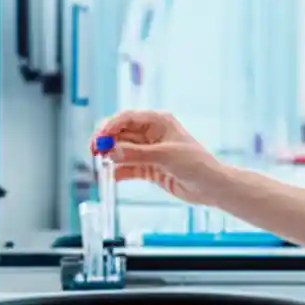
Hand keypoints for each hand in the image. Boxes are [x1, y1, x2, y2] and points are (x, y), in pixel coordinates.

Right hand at [92, 110, 225, 205]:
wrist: (211, 186)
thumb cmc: (196, 164)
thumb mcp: (165, 156)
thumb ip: (137, 154)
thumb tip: (112, 152)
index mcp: (159, 122)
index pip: (128, 118)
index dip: (110, 125)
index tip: (99, 137)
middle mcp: (152, 134)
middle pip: (121, 133)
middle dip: (106, 141)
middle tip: (93, 151)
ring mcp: (149, 152)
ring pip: (122, 151)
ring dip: (110, 157)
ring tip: (101, 164)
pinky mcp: (149, 168)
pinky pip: (128, 168)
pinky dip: (119, 172)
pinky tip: (112, 177)